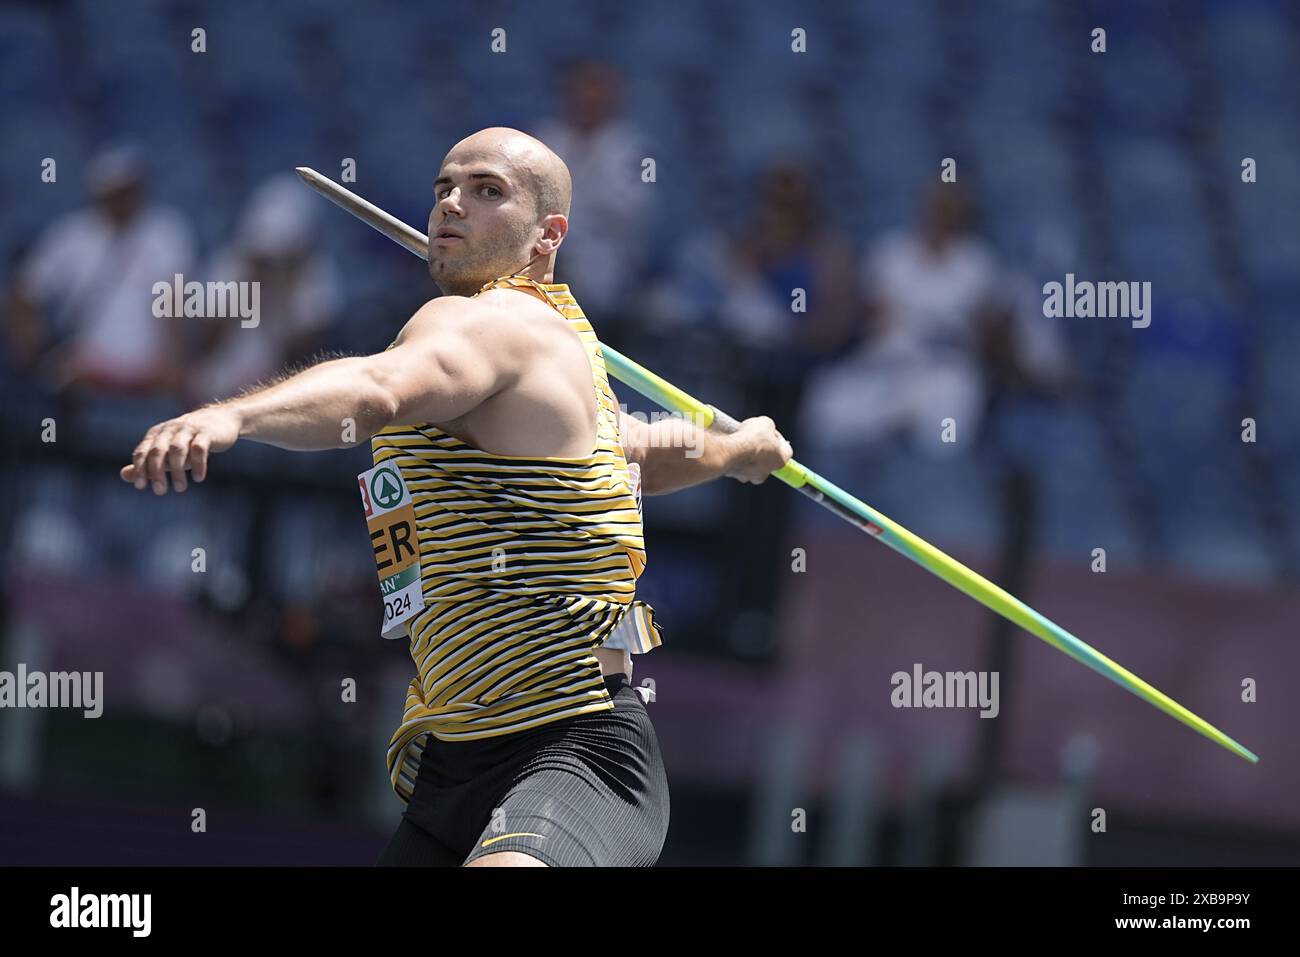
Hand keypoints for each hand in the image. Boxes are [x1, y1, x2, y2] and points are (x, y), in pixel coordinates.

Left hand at [121, 406, 241, 494]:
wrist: (221, 421)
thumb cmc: (190, 441)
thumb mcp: (168, 452)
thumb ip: (148, 464)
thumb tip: (124, 476)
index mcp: (157, 434)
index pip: (143, 452)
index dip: (140, 469)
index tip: (141, 487)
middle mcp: (170, 430)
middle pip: (158, 451)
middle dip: (156, 472)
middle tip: (160, 491)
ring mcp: (189, 430)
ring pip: (177, 450)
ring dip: (177, 471)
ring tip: (180, 488)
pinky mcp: (207, 433)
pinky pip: (199, 448)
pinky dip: (198, 464)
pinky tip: (198, 478)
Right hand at [724, 415, 792, 483]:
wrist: (732, 450)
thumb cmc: (753, 438)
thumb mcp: (766, 422)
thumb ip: (769, 427)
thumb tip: (765, 429)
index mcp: (782, 459)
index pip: (786, 449)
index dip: (777, 437)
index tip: (770, 432)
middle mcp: (768, 472)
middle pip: (768, 459)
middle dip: (762, 448)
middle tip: (754, 438)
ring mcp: (751, 476)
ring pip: (752, 464)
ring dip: (748, 455)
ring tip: (741, 442)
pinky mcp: (737, 476)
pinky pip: (738, 466)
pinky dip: (736, 458)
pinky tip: (732, 448)